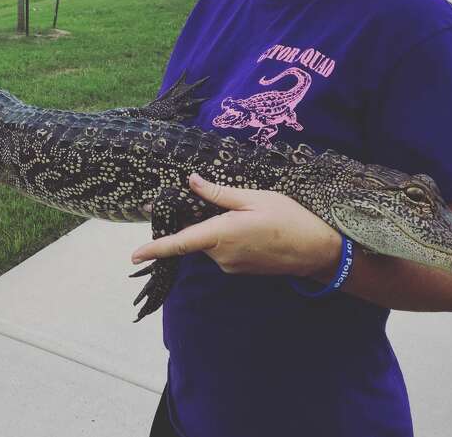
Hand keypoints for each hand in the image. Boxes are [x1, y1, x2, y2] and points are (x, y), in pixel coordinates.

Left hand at [131, 173, 341, 277]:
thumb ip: (219, 194)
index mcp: (220, 236)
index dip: (155, 249)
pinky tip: (243, 224)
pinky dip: (222, 236)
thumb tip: (191, 182)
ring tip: (237, 211)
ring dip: (210, 228)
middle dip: (187, 221)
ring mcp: (231, 265)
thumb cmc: (288, 218)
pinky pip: (222, 250)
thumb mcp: (253, 198)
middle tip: (188, 199)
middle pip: (193, 238)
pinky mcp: (240, 268)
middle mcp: (221, 255)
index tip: (134, 255)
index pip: (180, 243)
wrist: (318, 249)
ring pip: (208, 243)